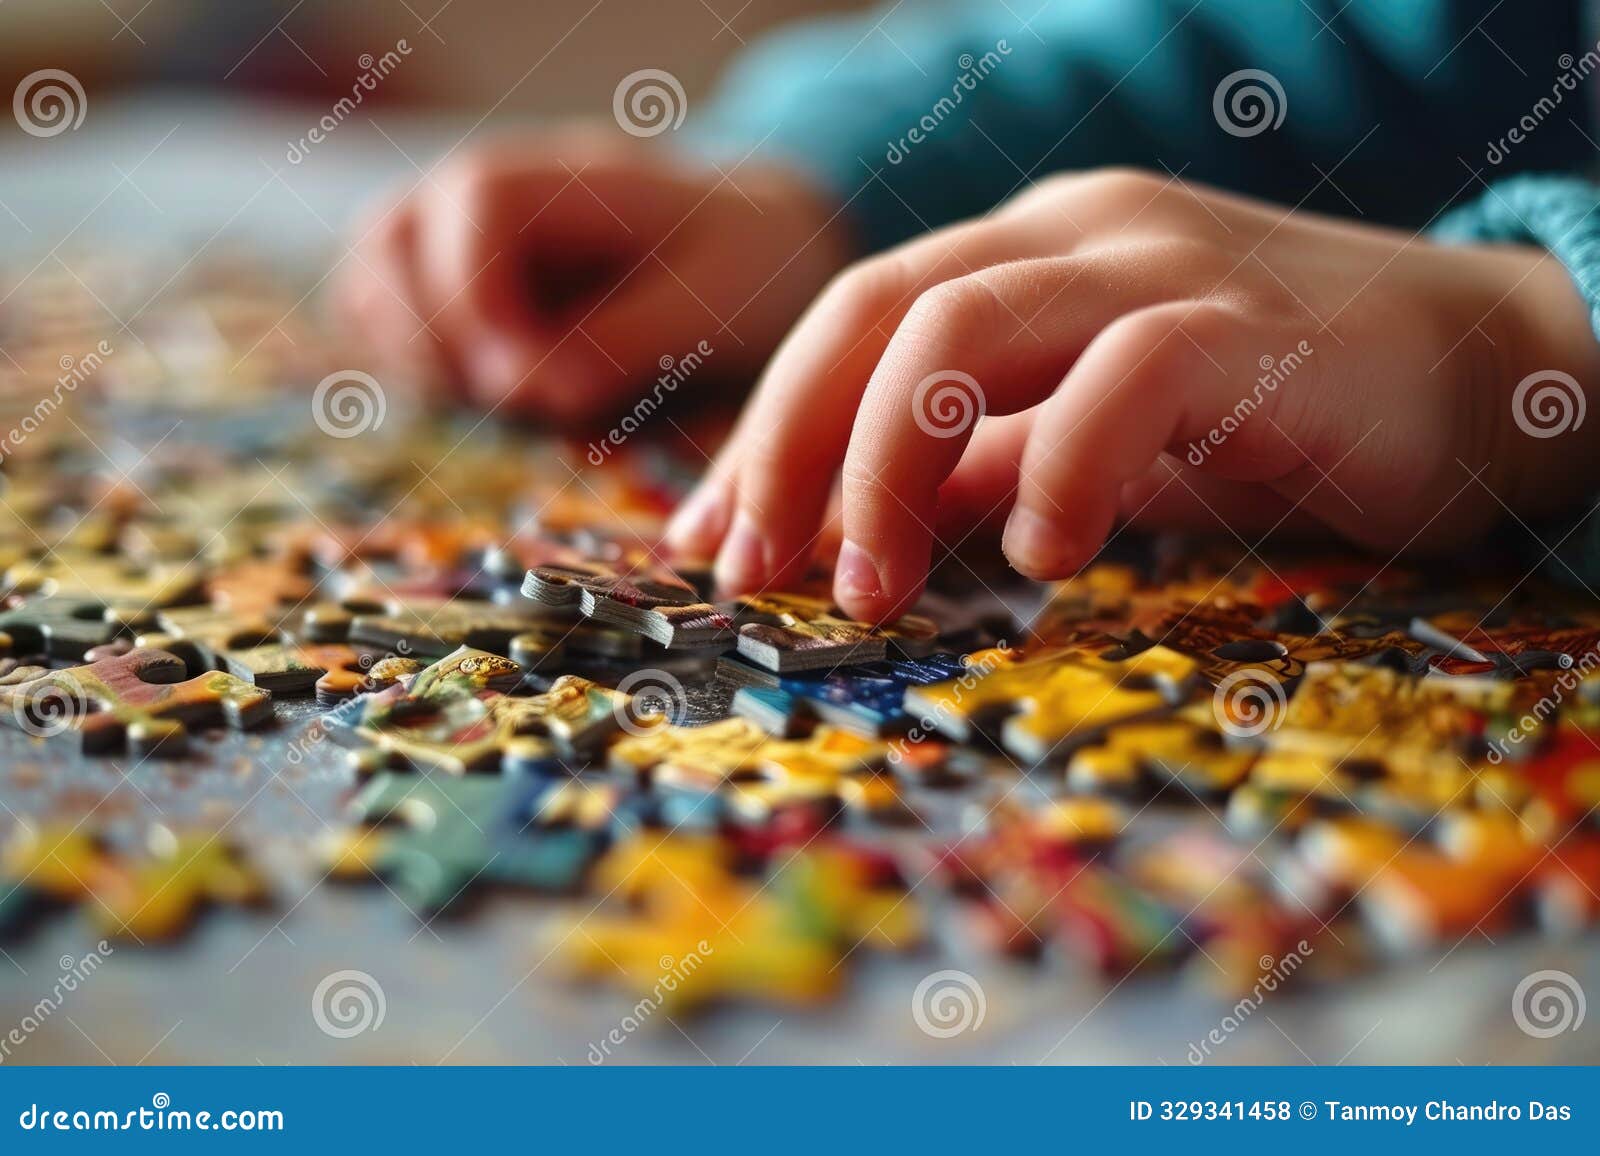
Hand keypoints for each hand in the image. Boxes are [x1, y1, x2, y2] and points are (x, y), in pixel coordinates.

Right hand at [336, 128, 851, 423]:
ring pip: (371, 292)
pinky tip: (496, 398)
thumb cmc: (737, 270)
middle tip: (536, 401)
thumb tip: (537, 390)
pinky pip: (381, 329)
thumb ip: (625, 344)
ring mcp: (445, 236)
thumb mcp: (711, 307)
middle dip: (451, 346)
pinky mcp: (437, 288)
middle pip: (390, 248)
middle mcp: (477, 192)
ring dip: (429, 366)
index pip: (471, 209)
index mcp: (554, 175)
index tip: (547, 384)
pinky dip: (422, 373)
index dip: (490, 307)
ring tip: (521, 401)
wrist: (746, 258)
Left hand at [666, 169, 1599, 620]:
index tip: (715, 544)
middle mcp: (1074, 237)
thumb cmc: (1266, 415)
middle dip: (792, 447)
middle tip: (761, 574)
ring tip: (876, 591)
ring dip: (890, 465)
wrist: (1482, 371)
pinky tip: (1049, 557)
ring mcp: (1162, 268)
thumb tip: (842, 530)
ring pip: (966, 324)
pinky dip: (1063, 466)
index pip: (853, 322)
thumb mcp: (1085, 444)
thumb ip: (973, 469)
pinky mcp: (1254, 329)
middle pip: (877, 311)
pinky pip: (1126, 375)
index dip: (768, 431)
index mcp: (1022, 253)